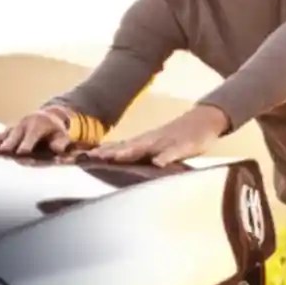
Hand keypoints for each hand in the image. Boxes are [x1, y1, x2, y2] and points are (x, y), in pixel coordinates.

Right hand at [0, 107, 72, 155]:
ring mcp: (16, 126)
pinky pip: (2, 134)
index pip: (31, 136)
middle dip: (10, 143)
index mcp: (38, 125)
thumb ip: (61, 143)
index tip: (21, 153)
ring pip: (6, 134)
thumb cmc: (56, 130)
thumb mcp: (63, 135)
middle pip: (16, 135)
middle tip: (4, 151)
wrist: (47, 117)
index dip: (27, 144)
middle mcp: (24, 125)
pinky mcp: (10, 129)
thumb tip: (57, 150)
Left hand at [80, 105, 228, 166]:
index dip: (101, 153)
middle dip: (109, 153)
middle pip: (126, 147)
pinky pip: (173, 152)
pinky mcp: (183, 146)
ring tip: (115, 158)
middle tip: (90, 158)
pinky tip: (158, 163)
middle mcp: (150, 141)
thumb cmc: (178, 137)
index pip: (118, 147)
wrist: (204, 120)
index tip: (82, 158)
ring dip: (130, 152)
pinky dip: (165, 157)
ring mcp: (166, 142)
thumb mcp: (156, 147)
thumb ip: (139, 154)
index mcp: (143, 143)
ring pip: (145, 147)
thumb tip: (118, 162)